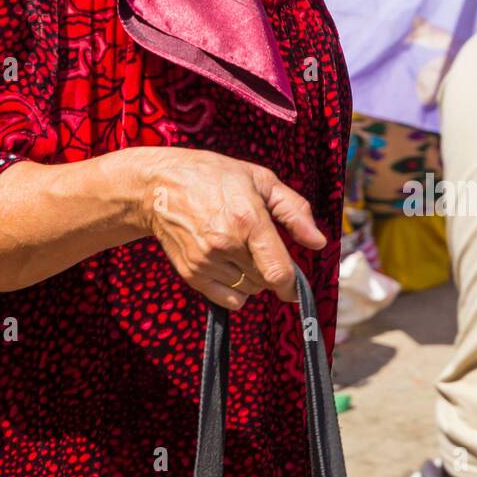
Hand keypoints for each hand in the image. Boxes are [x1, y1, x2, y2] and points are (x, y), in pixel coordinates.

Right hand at [133, 149, 325, 310]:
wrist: (158, 186)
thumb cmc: (212, 176)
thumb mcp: (259, 179)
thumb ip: (294, 211)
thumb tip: (318, 242)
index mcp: (247, 219)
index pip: (278, 271)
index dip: (292, 286)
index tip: (295, 288)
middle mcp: (226, 244)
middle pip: (265, 280)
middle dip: (269, 267)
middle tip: (257, 243)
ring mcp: (206, 261)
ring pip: (248, 290)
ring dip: (252, 277)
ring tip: (238, 247)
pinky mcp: (191, 273)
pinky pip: (228, 300)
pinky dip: (235, 290)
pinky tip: (228, 265)